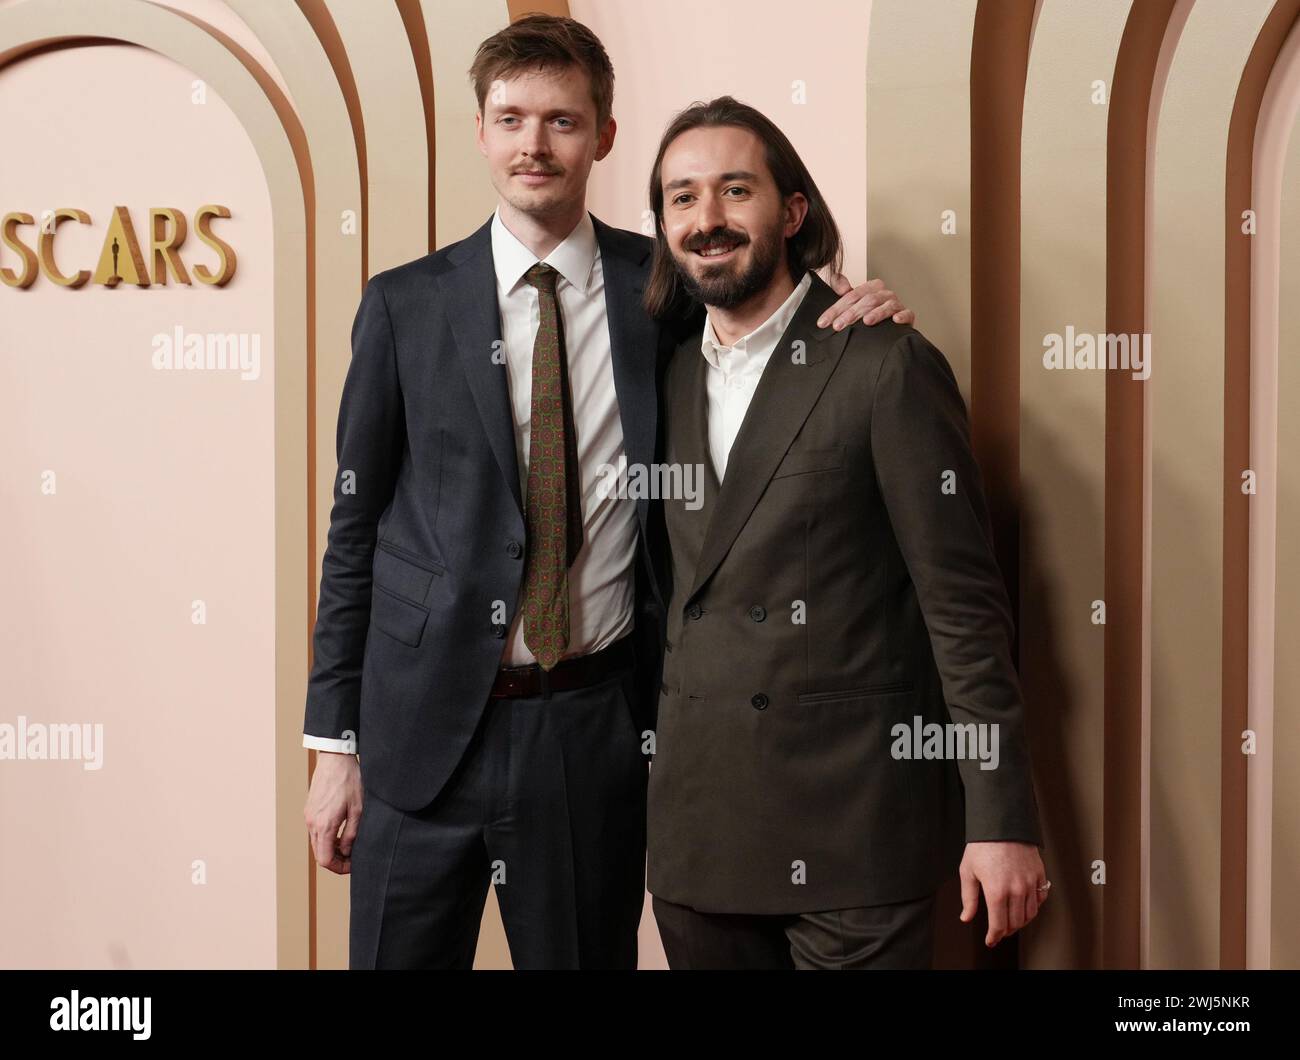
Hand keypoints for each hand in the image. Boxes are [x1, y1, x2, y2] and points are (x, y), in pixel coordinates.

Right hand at [304, 751, 363, 874]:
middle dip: (336, 860)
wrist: (335, 758)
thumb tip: (348, 852)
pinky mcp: (309, 810)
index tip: (353, 865)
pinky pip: (315, 832)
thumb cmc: (349, 781)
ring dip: (331, 849)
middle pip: (320, 854)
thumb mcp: (358, 809)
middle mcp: (312, 823)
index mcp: (324, 825)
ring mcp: (309, 816)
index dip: (340, 868)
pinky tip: (341, 832)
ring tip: (349, 845)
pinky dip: (327, 838)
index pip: (326, 860)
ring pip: (317, 844)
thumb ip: (352, 834)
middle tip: (353, 858)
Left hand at [816, 268, 915, 328]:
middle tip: (838, 325)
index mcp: (871, 288)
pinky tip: (895, 320)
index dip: (835, 309)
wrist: (890, 329)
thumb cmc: (871, 314)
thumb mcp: (855, 302)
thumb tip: (835, 277)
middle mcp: (885, 294)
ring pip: (887, 305)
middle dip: (851, 313)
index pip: (850, 296)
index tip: (824, 322)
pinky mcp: (907, 316)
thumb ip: (844, 291)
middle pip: (867, 300)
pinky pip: (907, 314)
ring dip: (877, 313)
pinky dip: (902, 316)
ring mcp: (897, 304)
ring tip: (866, 321)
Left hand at [958, 840, 1048, 946]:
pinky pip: (1040, 899)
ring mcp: (1030, 883)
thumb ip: (969, 898)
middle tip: (999, 931)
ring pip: (1030, 914)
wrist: (1002, 824)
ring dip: (1020, 922)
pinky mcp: (1039, 875)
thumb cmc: (982, 846)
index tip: (990, 941)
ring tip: (1011, 921)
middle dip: (1006, 930)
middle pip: (1015, 923)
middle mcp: (1016, 891)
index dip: (994, 937)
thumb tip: (967, 918)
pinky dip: (1033, 907)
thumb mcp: (968, 871)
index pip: (999, 925)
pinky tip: (1025, 906)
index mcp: (996, 892)